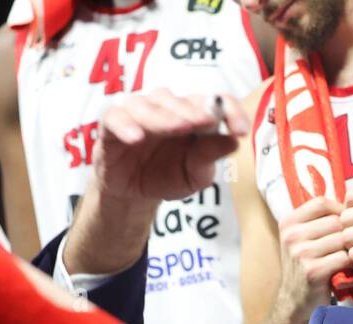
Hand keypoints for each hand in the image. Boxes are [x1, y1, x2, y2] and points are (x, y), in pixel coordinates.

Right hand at [92, 88, 248, 203]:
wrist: (133, 193)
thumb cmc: (166, 176)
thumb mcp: (194, 174)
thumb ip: (210, 157)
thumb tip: (233, 142)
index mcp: (193, 114)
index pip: (215, 101)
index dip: (229, 111)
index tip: (240, 131)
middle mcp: (166, 106)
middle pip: (180, 100)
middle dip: (193, 112)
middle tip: (205, 123)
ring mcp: (137, 112)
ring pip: (148, 104)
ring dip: (163, 116)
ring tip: (176, 128)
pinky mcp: (111, 123)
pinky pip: (115, 117)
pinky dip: (125, 125)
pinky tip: (137, 138)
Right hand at [275, 195, 351, 317]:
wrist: (294, 302)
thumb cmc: (306, 267)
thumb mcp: (302, 239)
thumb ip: (319, 220)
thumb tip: (352, 199)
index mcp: (288, 223)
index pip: (322, 203)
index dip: (340, 211)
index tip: (345, 224)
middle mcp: (292, 236)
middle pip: (336, 221)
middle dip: (348, 233)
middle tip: (352, 245)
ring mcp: (301, 254)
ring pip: (342, 239)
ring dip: (351, 249)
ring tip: (350, 258)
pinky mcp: (313, 271)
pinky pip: (344, 258)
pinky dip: (350, 265)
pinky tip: (348, 271)